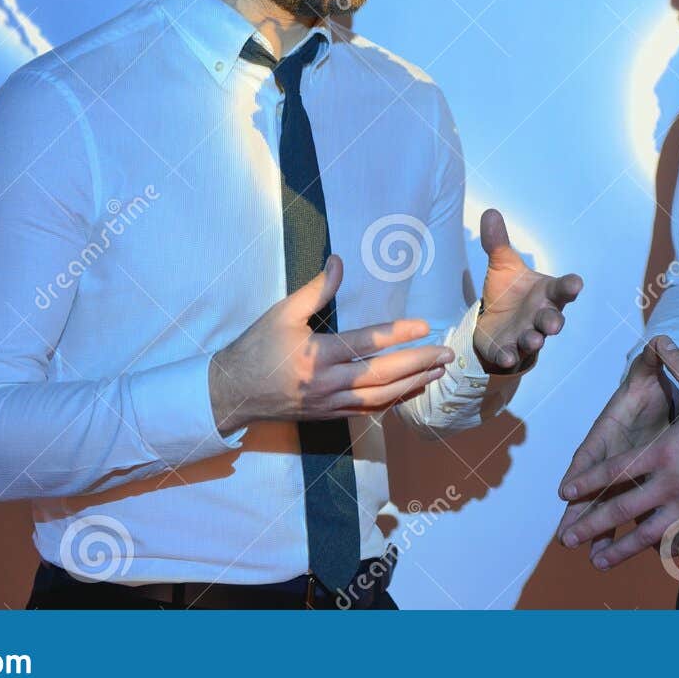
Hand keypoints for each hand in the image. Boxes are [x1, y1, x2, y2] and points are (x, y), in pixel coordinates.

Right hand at [209, 254, 453, 430]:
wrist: (232, 392)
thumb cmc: (256, 348)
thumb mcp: (282, 313)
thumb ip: (315, 290)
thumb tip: (339, 262)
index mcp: (316, 355)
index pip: (365, 344)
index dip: (397, 334)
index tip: (425, 326)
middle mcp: (326, 383)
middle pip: (381, 375)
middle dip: (418, 364)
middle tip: (446, 354)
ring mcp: (329, 403)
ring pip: (379, 397)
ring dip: (412, 384)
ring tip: (437, 372)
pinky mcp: (329, 415)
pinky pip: (367, 410)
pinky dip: (393, 401)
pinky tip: (412, 390)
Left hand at [473, 208, 581, 372]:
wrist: (493, 321)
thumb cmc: (509, 291)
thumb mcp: (502, 264)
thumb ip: (498, 242)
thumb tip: (490, 212)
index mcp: (546, 293)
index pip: (562, 289)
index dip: (570, 286)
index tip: (576, 283)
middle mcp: (541, 315)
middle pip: (553, 319)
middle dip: (554, 322)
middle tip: (554, 324)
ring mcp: (526, 335)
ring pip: (535, 339)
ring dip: (534, 340)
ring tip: (534, 340)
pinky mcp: (508, 349)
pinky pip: (511, 355)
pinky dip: (509, 356)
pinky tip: (506, 355)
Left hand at [557, 335, 678, 569]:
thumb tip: (661, 339)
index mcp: (664, 454)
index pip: (615, 471)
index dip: (588, 483)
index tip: (565, 493)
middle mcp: (670, 485)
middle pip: (623, 509)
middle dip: (592, 525)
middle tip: (568, 539)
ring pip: (646, 535)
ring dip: (620, 549)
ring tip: (598, 562)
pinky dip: (662, 550)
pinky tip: (651, 555)